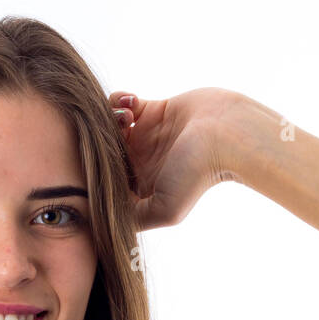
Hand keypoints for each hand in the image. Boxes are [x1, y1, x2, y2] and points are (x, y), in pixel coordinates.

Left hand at [107, 87, 242, 230]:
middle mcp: (140, 163)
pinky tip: (129, 105)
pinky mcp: (152, 110)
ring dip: (107, 119)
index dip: (93, 172)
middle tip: (106, 135)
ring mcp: (144, 136)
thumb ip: (133, 217)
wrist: (226, 134)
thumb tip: (103, 218)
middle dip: (97, 142)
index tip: (92, 162)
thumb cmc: (197, 174)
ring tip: (123, 118)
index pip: (104, 182)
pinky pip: (122, 104)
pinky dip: (118, 101)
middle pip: (102, 153)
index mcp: (140, 187)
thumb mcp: (164, 210)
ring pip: (109, 127)